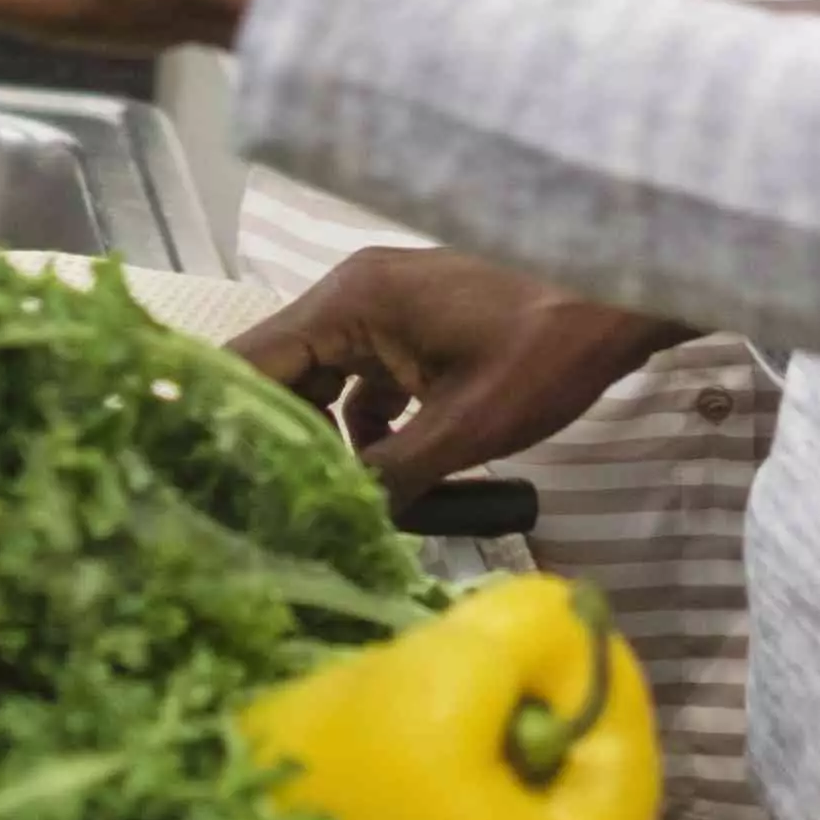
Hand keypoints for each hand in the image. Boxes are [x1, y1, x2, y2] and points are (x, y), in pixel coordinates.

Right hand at [228, 249, 692, 504]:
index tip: (196, 473)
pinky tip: (383, 478)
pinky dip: (366, 430)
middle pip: (283, 373)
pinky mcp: (416, 332)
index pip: (254, 359)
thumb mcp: (465, 425)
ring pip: (324, 384)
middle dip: (274, 439)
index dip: (221, 415)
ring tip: (322, 505)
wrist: (623, 300)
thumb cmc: (547, 351)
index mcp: (351, 301)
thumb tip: (331, 524)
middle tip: (252, 507)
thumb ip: (389, 474)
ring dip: (325, 442)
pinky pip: (365, 383)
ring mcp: (386, 312)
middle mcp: (354, 296)